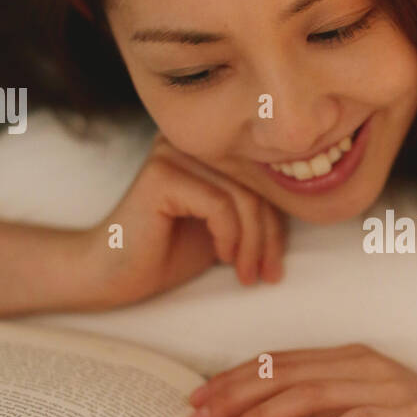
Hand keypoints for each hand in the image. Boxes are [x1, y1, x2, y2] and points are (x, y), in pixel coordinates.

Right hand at [77, 134, 287, 308]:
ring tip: (246, 274)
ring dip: (253, 243)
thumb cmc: (168, 252)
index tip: (275, 264)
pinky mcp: (162, 174)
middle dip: (269, 236)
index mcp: (206, 148)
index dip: (277, 222)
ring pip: (243, 196)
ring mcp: (172, 153)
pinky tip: (221, 257)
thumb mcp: (225, 228)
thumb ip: (254, 209)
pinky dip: (229, 236)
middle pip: (257, 184)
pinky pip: (220, 204)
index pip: (262, 177)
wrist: (112, 274)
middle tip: (268, 275)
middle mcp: (190, 142)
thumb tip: (304, 205)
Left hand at [185, 343, 416, 416]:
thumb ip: (324, 410)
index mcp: (349, 359)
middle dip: (234, 398)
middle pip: (285, 376)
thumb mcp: (366, 414)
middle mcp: (364, 365)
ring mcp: (389, 387)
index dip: (233, 380)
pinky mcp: (411, 415)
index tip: (195, 404)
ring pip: (312, 395)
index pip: (278, 364)